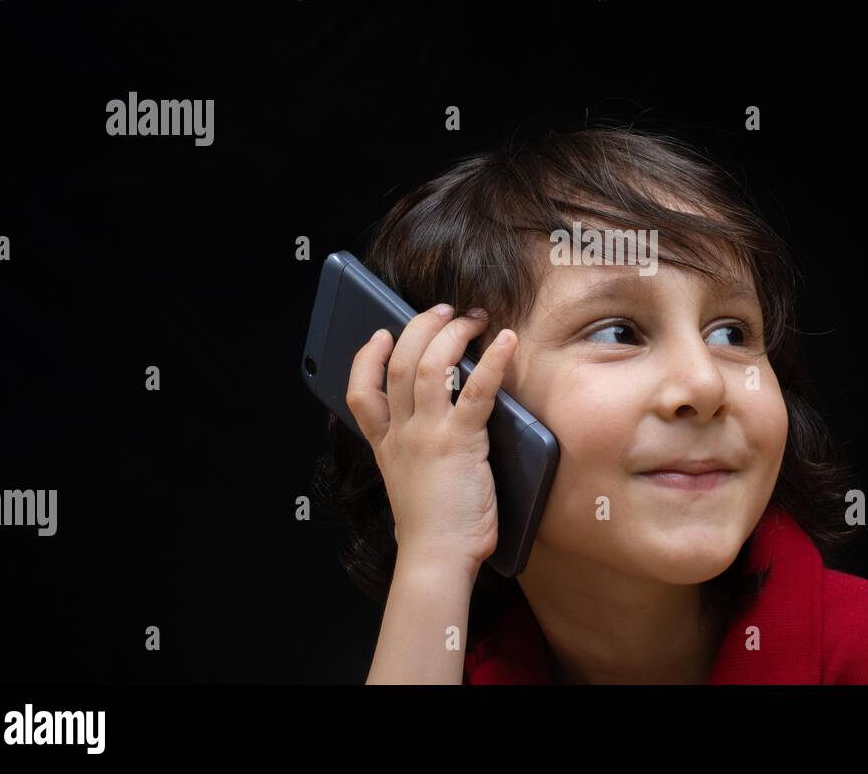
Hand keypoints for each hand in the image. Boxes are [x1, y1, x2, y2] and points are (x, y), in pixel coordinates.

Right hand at [345, 304, 518, 576]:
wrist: (437, 557)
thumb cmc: (433, 526)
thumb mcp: (408, 482)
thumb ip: (411, 450)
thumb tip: (434, 423)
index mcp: (385, 445)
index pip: (360, 392)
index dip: (366, 358)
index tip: (379, 336)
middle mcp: (402, 434)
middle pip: (399, 365)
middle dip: (419, 328)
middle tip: (441, 310)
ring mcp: (429, 435)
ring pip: (430, 366)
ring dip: (452, 334)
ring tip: (471, 318)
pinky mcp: (461, 442)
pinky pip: (476, 390)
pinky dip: (494, 360)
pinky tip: (506, 340)